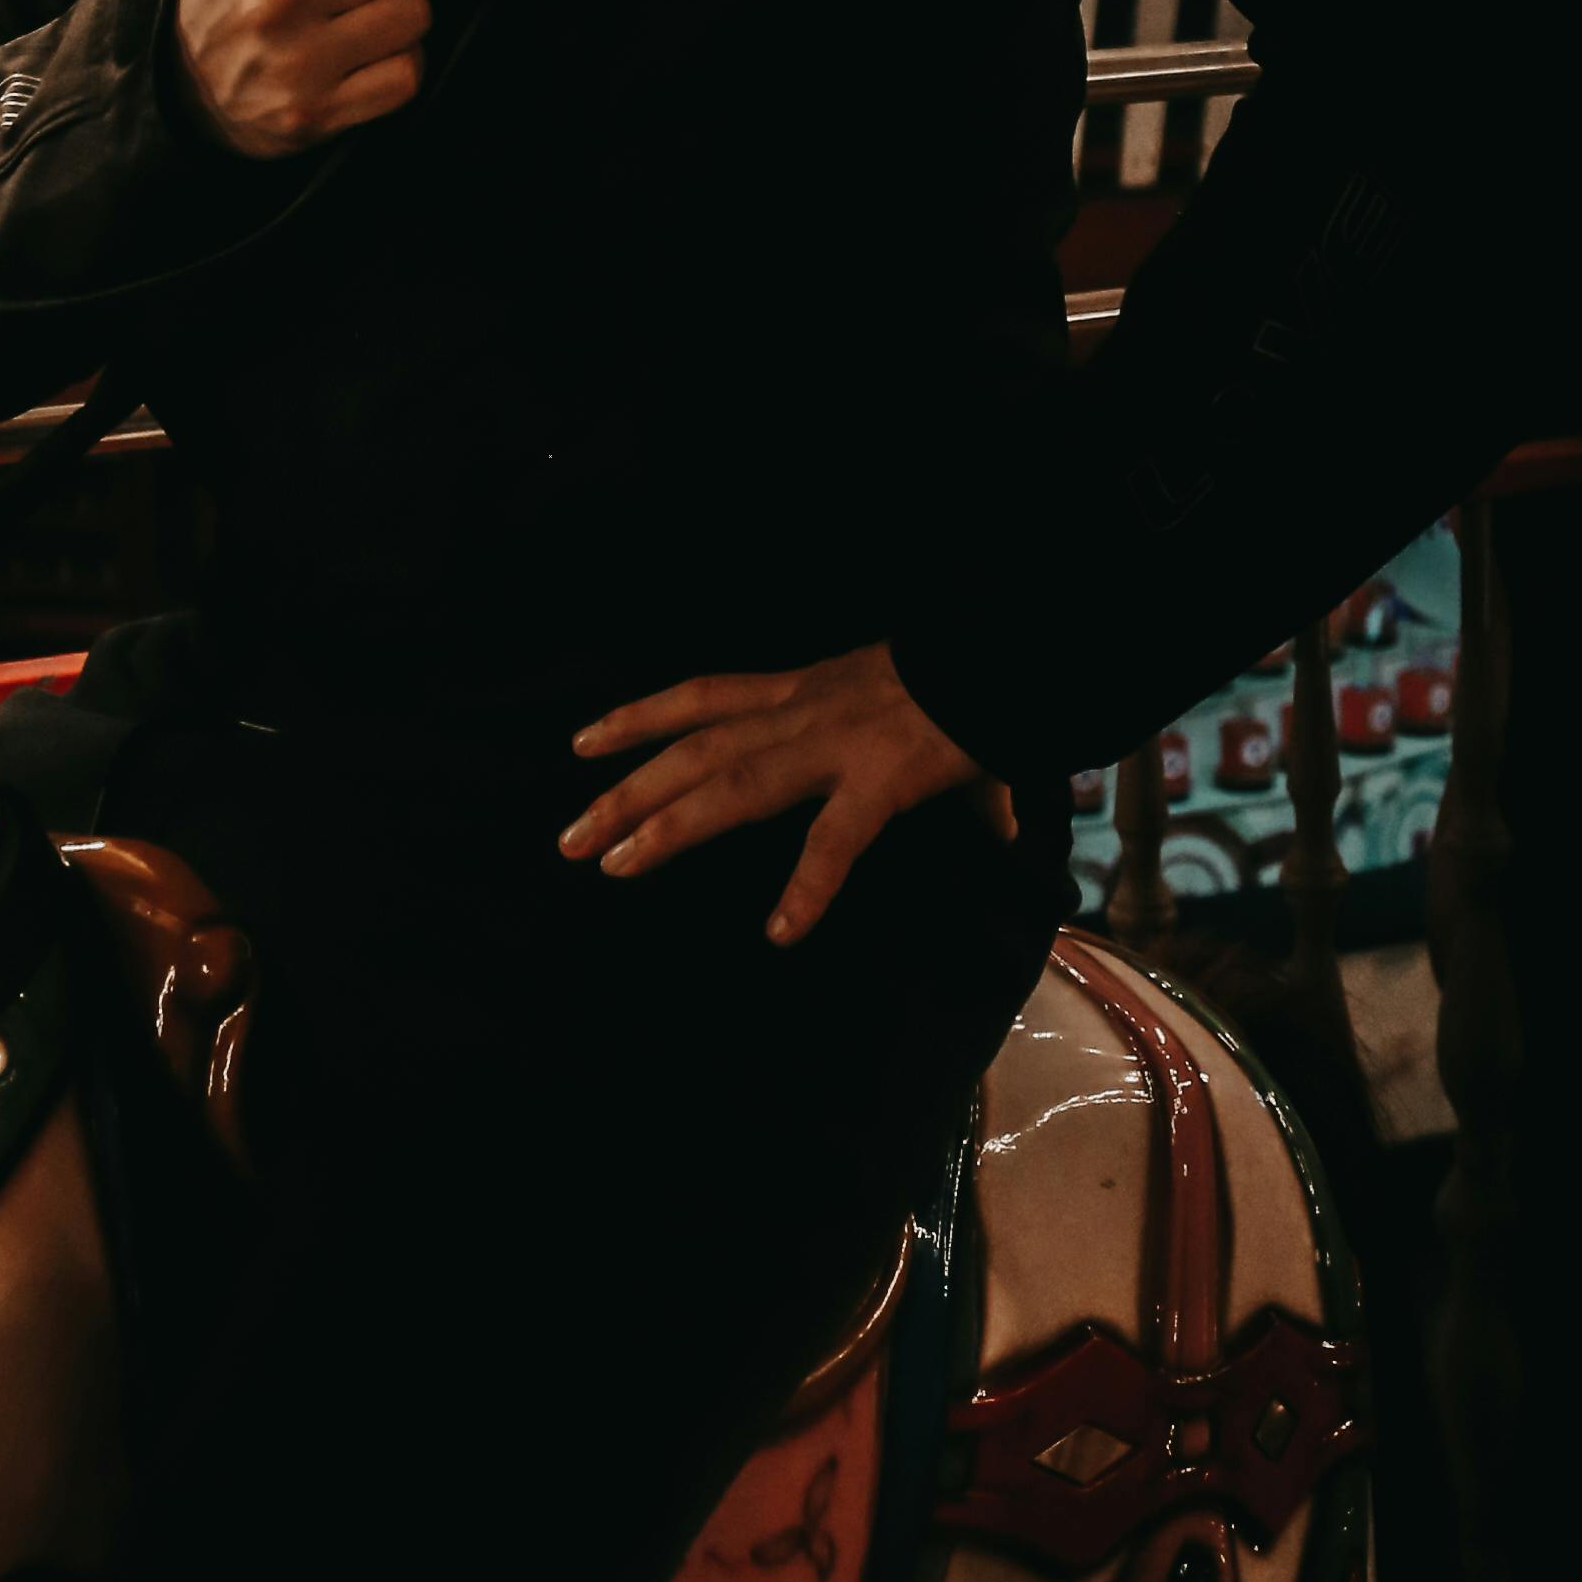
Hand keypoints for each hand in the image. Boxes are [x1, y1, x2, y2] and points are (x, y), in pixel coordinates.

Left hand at [560, 644, 1005, 945]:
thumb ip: (946, 777)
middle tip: (569, 839)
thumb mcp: (929, 712)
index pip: (702, 696)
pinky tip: (780, 932)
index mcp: (805, 691)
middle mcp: (804, 711)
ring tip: (617, 867)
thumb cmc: (974, 679)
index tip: (580, 744)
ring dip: (670, 825)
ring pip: (734, 784)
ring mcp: (835, 745)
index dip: (638, 718)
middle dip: (627, 791)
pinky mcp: (880, 780)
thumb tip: (1000, 826)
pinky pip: (834, 842)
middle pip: (695, 748)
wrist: (1011, 649)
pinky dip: (806, 888)